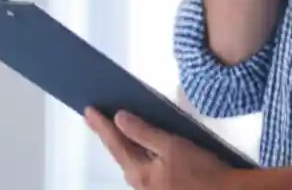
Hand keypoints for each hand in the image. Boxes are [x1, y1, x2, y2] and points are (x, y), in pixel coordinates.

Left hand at [85, 107, 236, 189]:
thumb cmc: (203, 173)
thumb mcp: (172, 146)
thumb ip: (144, 132)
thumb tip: (119, 119)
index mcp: (140, 173)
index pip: (115, 144)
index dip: (101, 126)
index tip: (88, 110)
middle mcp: (141, 185)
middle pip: (120, 156)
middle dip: (107, 136)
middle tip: (95, 117)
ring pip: (131, 164)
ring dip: (122, 145)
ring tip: (114, 129)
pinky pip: (144, 169)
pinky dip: (137, 154)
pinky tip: (141, 148)